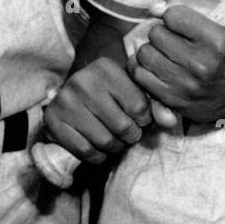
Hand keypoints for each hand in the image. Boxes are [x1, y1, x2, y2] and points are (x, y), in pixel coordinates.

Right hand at [43, 57, 157, 165]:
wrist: (70, 94)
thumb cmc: (108, 92)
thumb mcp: (132, 89)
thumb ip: (156, 104)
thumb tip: (170, 121)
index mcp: (105, 68)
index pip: (139, 107)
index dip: (144, 120)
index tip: (139, 118)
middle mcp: (83, 82)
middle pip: (123, 127)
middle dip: (130, 136)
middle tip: (127, 132)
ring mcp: (66, 102)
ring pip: (105, 141)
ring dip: (115, 147)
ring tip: (114, 139)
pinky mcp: (53, 121)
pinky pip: (85, 151)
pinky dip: (97, 155)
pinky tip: (98, 146)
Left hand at [132, 0, 224, 122]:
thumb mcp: (223, 17)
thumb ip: (188, 2)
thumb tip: (154, 8)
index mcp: (219, 41)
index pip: (173, 15)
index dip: (174, 15)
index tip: (182, 22)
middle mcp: (203, 65)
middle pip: (156, 34)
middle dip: (163, 32)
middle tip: (176, 39)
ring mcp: (186, 85)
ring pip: (145, 53)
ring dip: (153, 49)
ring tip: (168, 52)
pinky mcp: (173, 100)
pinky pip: (140, 75)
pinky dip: (145, 67)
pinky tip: (160, 66)